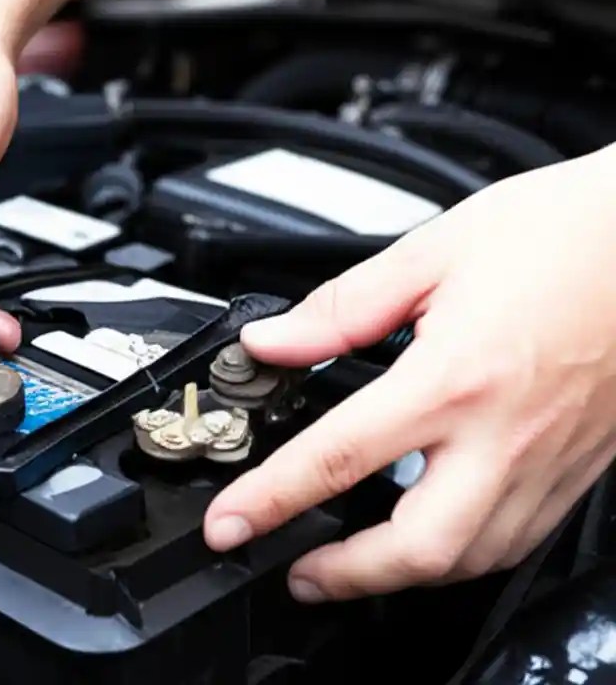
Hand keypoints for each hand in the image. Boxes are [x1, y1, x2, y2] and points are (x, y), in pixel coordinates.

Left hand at [203, 144, 615, 602]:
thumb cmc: (570, 234)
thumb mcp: (436, 251)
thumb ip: (342, 307)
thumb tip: (272, 341)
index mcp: (455, 376)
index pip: (337, 457)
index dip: (269, 500)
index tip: (228, 526)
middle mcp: (506, 433)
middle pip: (419, 548)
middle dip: (347, 576)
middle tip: (298, 571)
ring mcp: (549, 459)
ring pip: (475, 557)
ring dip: (405, 572)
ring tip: (355, 565)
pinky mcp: (580, 466)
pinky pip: (520, 537)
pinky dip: (465, 554)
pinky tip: (435, 537)